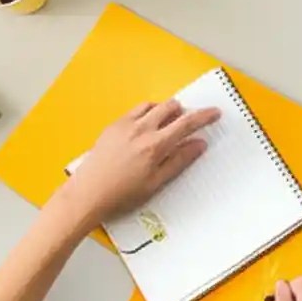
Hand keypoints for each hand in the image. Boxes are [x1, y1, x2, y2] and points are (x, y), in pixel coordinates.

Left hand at [58, 100, 220, 225]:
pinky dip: (146, 113)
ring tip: (166, 125)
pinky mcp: (112, 126)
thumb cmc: (121, 195)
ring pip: (153, 105)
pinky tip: (145, 127)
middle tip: (188, 122)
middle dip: (183, 111)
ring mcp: (125, 125)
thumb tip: (199, 144)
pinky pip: (135, 110)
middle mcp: (141, 130)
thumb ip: (179, 160)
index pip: (186, 123)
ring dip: (164, 110)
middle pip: (170, 107)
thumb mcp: (156, 183)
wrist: (86, 195)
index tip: (215, 113)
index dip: (204, 116)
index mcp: (155, 145)